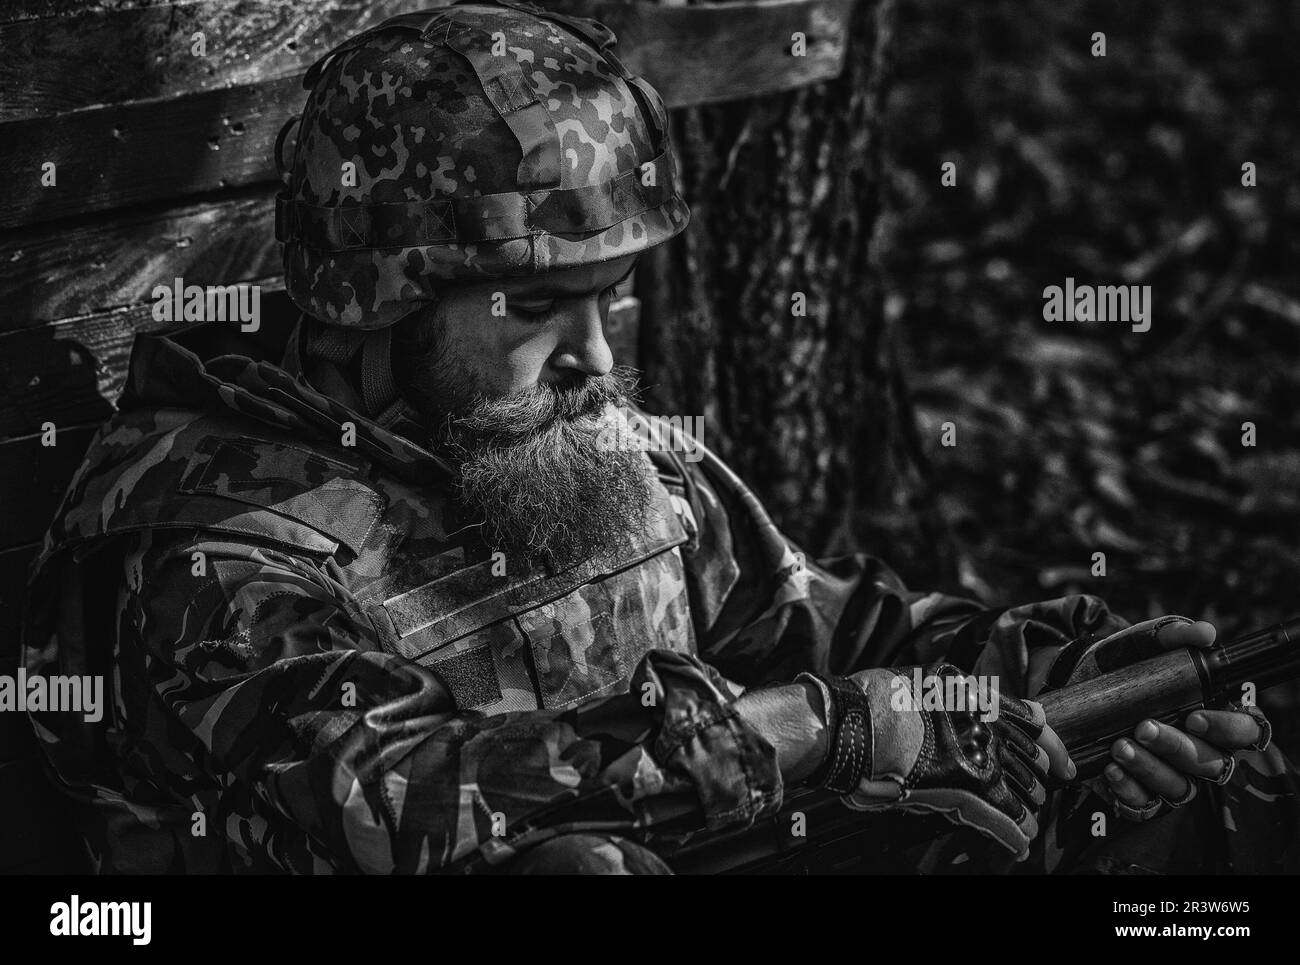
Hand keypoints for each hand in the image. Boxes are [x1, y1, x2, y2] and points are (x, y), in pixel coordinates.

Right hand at [826, 664, 1073, 859]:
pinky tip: (1021, 842)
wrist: (855, 721)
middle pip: (1030, 762)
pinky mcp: (962, 792)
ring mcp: (977, 762)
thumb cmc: (878, 699)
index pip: (1033, 723)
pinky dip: (1011, 833)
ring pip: (1020, 791)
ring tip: (1027, 817)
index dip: (1051, 745)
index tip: (1060, 759)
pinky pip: (999, 818)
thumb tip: (965, 707)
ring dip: (1026, 806)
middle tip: (1036, 789)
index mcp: (978, 701)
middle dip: (1034, 779)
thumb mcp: (926, 682)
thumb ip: (953, 695)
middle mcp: (985, 730)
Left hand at [1100, 619, 1270, 818]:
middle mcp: (1199, 748)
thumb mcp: (1146, 643)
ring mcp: (1170, 772)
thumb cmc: (1125, 661)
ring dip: (1150, 768)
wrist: (1075, 678)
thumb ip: (1176, 635)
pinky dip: (1129, 789)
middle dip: (1178, 747)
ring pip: (1178, 786)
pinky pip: (1143, 803)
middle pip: (1211, 763)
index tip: (1194, 716)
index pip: (1245, 731)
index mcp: (1213, 714)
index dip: (1227, 729)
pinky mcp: (1139, 788)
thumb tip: (1206, 633)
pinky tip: (1111, 769)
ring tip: (1119, 746)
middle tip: (1143, 727)